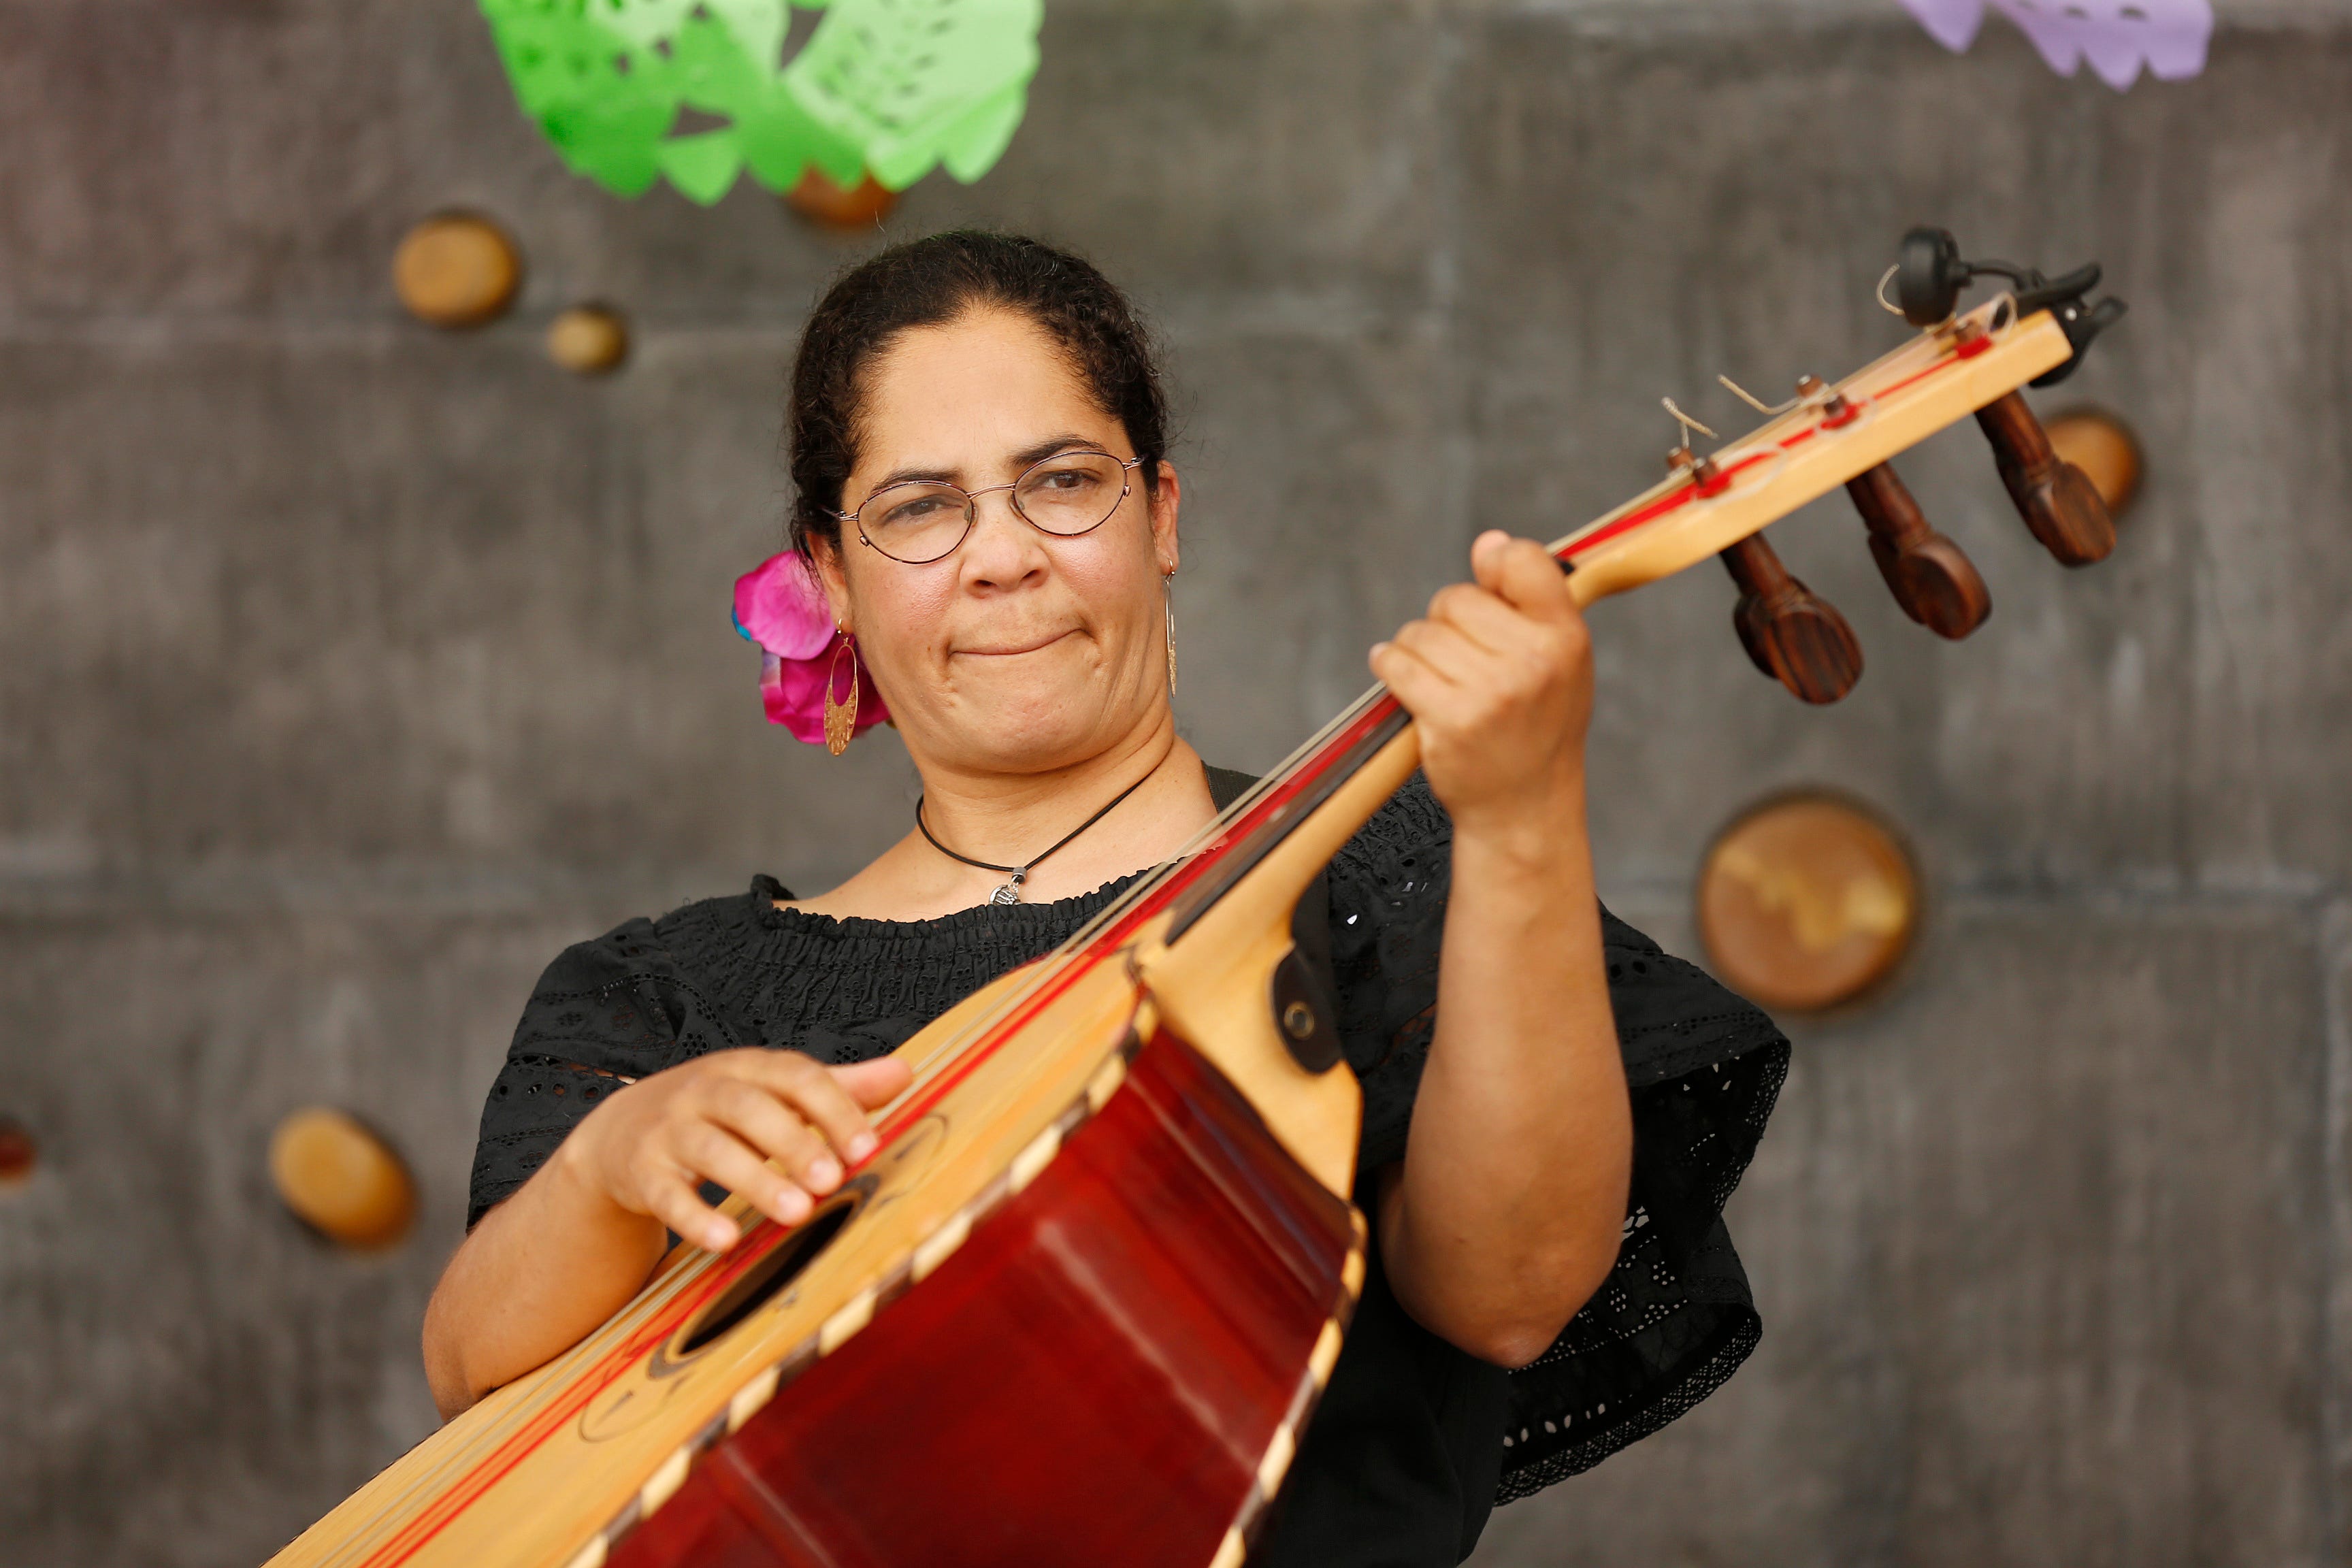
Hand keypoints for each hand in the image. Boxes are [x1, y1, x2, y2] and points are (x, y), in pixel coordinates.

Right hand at [559, 1048, 912, 1252]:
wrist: (620, 1132)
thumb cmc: (720, 1112)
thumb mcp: (771, 1092)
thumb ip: (836, 1087)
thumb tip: (904, 1073)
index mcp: (747, 1067)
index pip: (795, 1076)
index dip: (833, 1108)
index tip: (869, 1146)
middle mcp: (705, 1091)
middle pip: (750, 1108)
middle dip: (795, 1143)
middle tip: (835, 1179)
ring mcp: (668, 1130)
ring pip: (711, 1150)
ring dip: (755, 1180)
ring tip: (797, 1212)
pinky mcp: (641, 1172)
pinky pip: (666, 1194)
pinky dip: (694, 1217)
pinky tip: (725, 1241)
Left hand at [1368, 531, 1593, 839]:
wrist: (1525, 806)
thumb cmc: (1538, 726)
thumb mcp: (1558, 661)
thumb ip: (1528, 601)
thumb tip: (1488, 542)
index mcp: (1565, 638)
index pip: (1523, 560)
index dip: (1495, 566)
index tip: (1488, 587)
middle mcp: (1533, 661)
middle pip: (1455, 598)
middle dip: (1448, 621)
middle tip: (1465, 660)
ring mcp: (1491, 693)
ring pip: (1421, 632)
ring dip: (1418, 649)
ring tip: (1441, 679)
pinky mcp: (1450, 719)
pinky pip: (1397, 664)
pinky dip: (1390, 666)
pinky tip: (1401, 677)